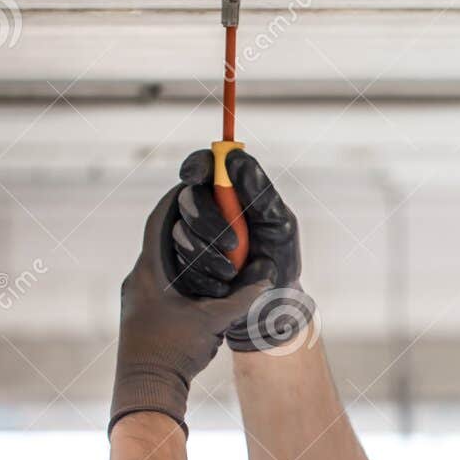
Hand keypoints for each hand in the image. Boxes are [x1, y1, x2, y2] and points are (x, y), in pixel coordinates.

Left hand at [108, 186, 269, 432]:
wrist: (146, 387)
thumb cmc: (174, 352)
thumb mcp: (214, 320)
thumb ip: (241, 296)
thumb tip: (266, 275)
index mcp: (149, 271)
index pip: (160, 220)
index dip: (177, 199)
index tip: (193, 185)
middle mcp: (138, 279)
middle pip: (160, 239)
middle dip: (185, 225)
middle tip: (209, 214)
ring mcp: (137, 297)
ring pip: (160, 262)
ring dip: (183, 252)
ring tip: (209, 247)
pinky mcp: (141, 314)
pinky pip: (161, 283)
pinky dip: (180, 275)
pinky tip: (199, 284)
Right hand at [172, 148, 312, 350]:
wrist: (271, 303)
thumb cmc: (280, 257)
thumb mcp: (279, 225)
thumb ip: (259, 192)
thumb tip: (235, 157)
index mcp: (230, 193)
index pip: (204, 166)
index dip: (196, 167)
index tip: (196, 177)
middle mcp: (207, 209)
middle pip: (187, 199)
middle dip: (206, 220)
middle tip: (232, 243)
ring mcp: (191, 235)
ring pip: (180, 233)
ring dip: (207, 254)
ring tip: (233, 272)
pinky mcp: (182, 263)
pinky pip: (179, 263)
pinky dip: (202, 276)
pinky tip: (222, 286)